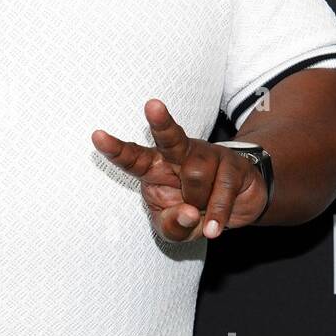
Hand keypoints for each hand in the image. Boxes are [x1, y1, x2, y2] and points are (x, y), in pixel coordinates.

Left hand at [92, 99, 267, 241]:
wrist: (237, 208)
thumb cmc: (194, 213)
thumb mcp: (175, 230)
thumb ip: (173, 226)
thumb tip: (188, 213)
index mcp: (156, 168)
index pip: (133, 157)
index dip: (116, 149)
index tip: (97, 136)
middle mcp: (180, 155)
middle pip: (169, 137)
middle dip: (160, 122)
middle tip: (152, 105)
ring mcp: (208, 156)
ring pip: (196, 174)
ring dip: (197, 201)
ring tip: (200, 210)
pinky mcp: (234, 165)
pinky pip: (222, 190)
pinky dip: (217, 214)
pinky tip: (214, 227)